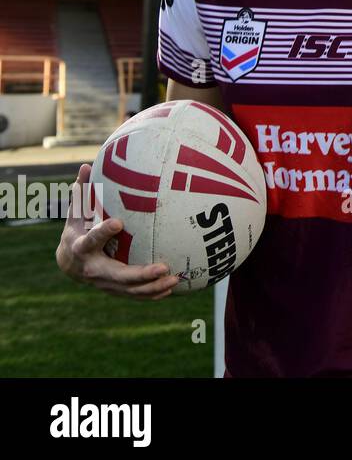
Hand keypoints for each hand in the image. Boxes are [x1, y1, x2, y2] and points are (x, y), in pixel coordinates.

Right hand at [54, 164, 178, 299]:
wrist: (69, 264)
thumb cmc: (77, 231)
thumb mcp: (76, 213)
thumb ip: (82, 192)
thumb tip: (85, 164)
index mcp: (81, 247)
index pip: (91, 240)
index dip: (102, 232)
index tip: (117, 222)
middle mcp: (92, 269)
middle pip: (116, 275)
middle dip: (140, 274)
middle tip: (163, 267)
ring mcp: (103, 283)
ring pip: (129, 290)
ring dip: (152, 287)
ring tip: (175, 279)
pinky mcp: (114, 290)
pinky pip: (134, 295)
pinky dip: (151, 295)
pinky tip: (171, 289)